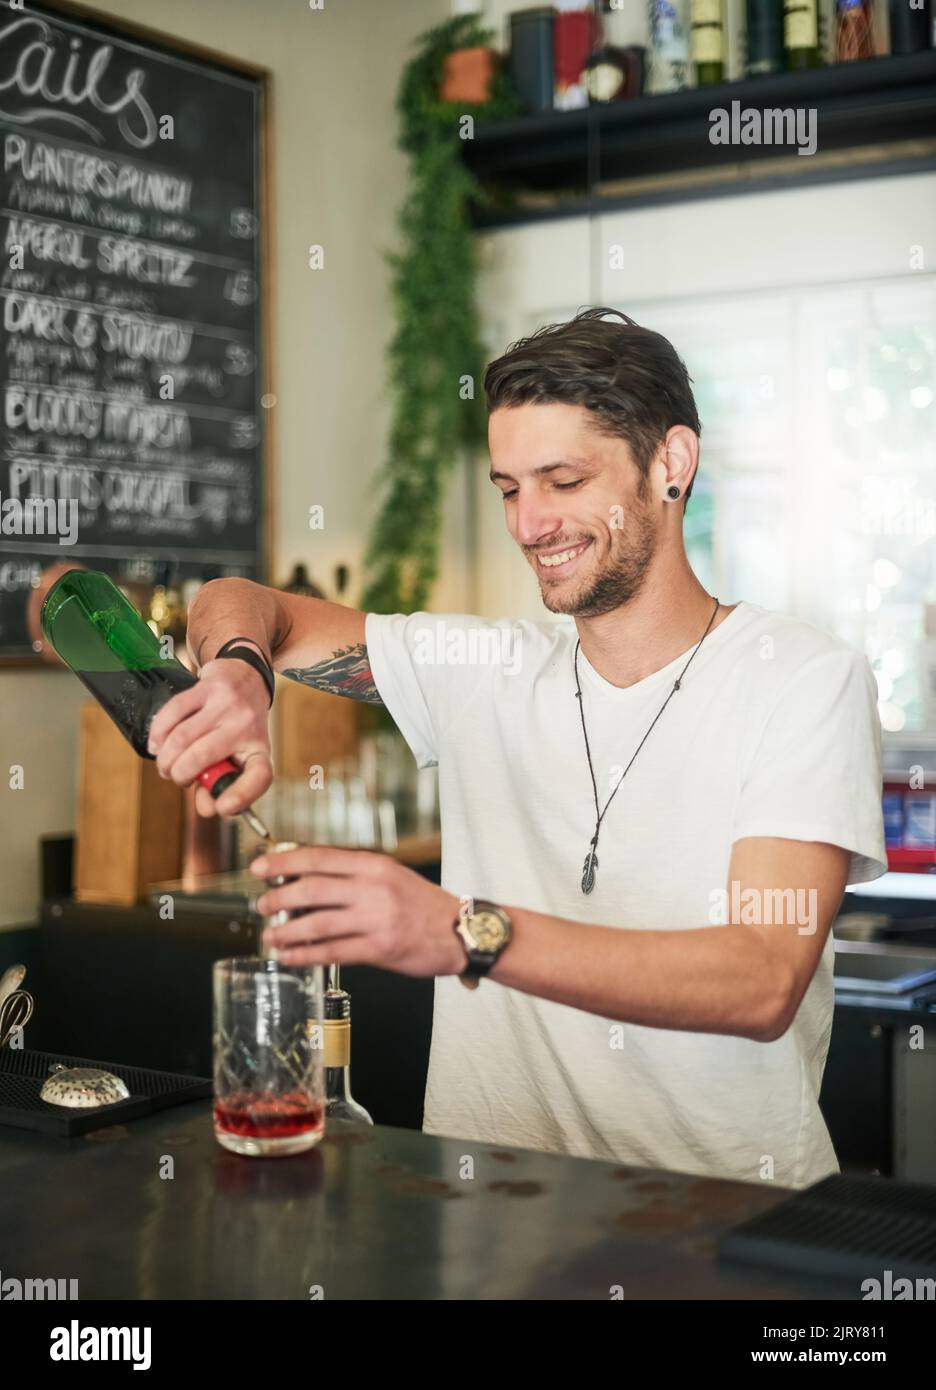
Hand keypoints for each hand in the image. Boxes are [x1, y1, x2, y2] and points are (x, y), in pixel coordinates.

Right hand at [147, 657, 272, 816]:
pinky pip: (172, 713)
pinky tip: (158, 746)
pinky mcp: (207, 686)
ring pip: (181, 737)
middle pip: (201, 757)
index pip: (259, 776)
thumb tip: (205, 808)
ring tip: (166, 766)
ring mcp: (226, 703)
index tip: (221, 808)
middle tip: (177, 778)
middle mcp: (246, 725)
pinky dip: (158, 735)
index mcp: (259, 749)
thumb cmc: (239, 729)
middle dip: (179, 775)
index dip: (240, 796)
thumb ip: (220, 784)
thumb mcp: (240, 757)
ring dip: (166, 759)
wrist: (246, 679)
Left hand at [252, 844, 464, 976]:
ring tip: (269, 936)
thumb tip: (305, 879)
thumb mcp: (389, 876)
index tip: (260, 867)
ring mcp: (376, 919)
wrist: (459, 931)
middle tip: (261, 905)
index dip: (284, 861)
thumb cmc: (421, 904)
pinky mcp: (379, 949)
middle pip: (312, 889)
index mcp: (373, 865)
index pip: (319, 858)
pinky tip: (289, 957)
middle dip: (278, 897)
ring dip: (286, 931)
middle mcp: (372, 889)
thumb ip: (352, 877)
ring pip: (317, 923)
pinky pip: (332, 951)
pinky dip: (305, 954)